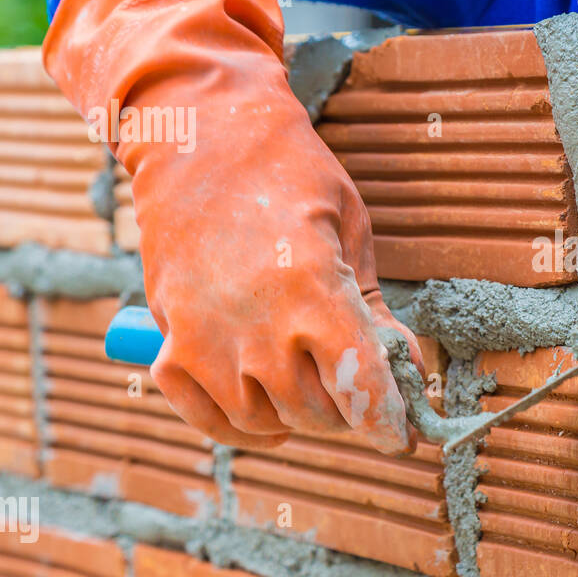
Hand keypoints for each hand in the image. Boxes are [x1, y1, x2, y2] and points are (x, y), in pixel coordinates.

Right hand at [44, 0, 422, 451]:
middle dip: (349, 412)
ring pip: (267, 422)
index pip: (360, 388)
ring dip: (300, 418)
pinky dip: (241, 426)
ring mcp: (206, 340)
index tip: (402, 437)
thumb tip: (407, 372)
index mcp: (311, 291)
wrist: (201, 139)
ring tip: (316, 388)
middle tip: (360, 390)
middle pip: (318, 412)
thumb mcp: (352, 233)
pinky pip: (209, 417)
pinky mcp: (170, 342)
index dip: (387, 422)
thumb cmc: (289, 178)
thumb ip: (375, 312)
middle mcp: (255, 326)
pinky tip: (267, 410)